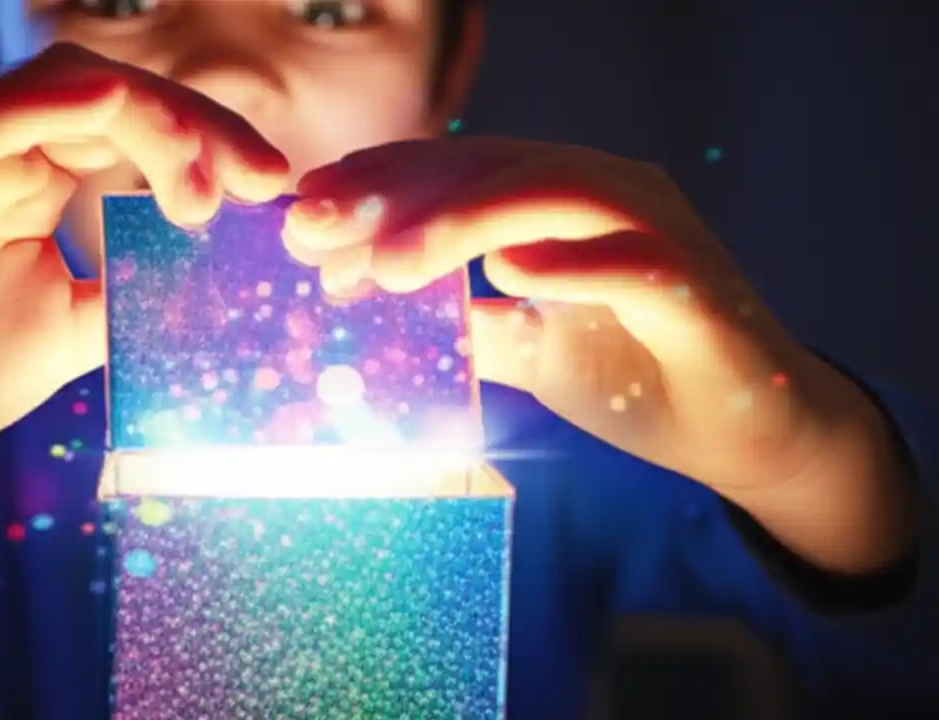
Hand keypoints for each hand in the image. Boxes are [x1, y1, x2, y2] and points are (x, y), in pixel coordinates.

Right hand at [0, 43, 288, 517]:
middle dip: (201, 127)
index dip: (214, 147)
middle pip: (118, 95)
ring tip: (201, 180)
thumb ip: (141, 288)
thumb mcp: (82, 328)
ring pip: (64, 87)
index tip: (276, 190)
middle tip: (262, 179)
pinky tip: (111, 109)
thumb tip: (222, 270)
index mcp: (49, 183)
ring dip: (147, 116)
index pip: (143, 132)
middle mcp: (11, 156)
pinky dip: (49, 102)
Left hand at [281, 137, 909, 540]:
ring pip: (554, 193)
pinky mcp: (698, 287)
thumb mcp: (532, 348)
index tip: (303, 216)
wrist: (745, 432)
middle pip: (492, 167)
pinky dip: (573, 260)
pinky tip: (507, 271)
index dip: (379, 184)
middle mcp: (610, 194)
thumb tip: (385, 309)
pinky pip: (635, 259)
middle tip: (314, 230)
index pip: (459, 169)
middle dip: (395, 195)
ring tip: (386, 264)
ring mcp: (659, 231)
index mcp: (563, 200)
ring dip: (462, 221)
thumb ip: (471, 321)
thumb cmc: (638, 376)